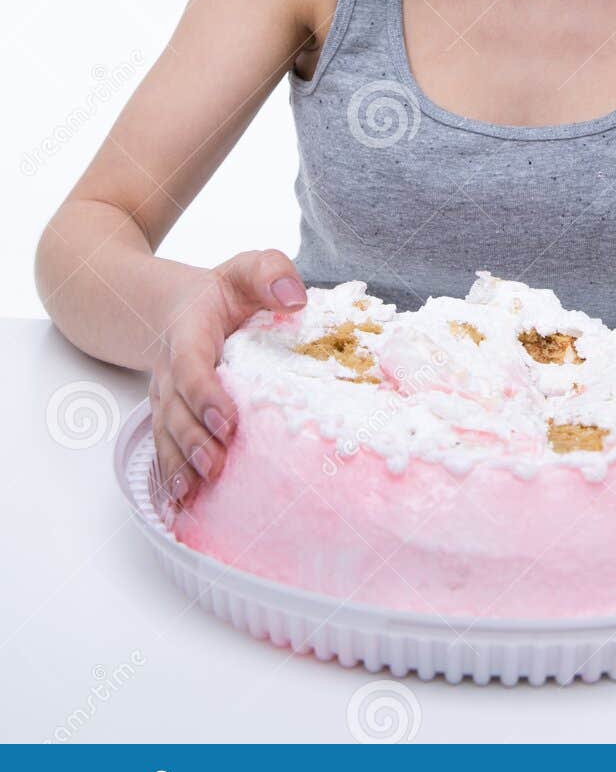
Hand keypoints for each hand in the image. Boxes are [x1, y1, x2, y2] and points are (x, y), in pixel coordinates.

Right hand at [149, 249, 305, 506]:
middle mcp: (171, 369)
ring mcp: (166, 397)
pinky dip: (169, 474)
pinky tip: (180, 502)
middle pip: (175, 408)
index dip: (204, 393)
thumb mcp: (248, 269)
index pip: (190, 364)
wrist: (176, 307)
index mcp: (190, 332)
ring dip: (179, 463)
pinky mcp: (169, 416)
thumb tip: (294, 298)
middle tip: (215, 464)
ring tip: (195, 490)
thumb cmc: (224, 292)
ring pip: (165, 432)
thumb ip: (270, 272)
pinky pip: (164, 447)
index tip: (227, 419)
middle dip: (192, 439)